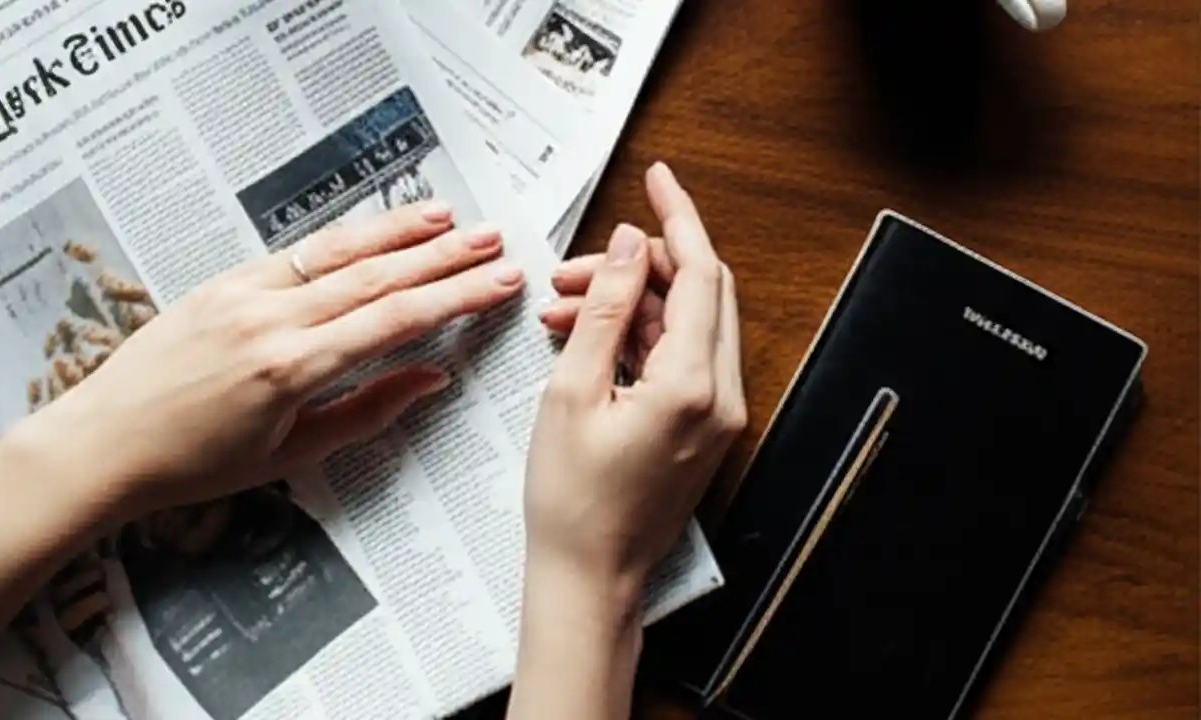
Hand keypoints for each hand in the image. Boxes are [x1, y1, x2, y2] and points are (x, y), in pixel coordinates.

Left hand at [12, 201, 524, 519]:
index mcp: (292, 368)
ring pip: (338, 251)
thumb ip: (369, 410)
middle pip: (376, 276)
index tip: (499, 283)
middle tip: (494, 241)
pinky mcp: (223, 281)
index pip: (394, 320)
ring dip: (397, 232)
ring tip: (447, 217)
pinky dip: (343, 237)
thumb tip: (433, 376)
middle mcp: (271, 318)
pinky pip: (296, 253)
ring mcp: (243, 291)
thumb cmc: (195, 465)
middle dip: (442, 256)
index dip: (455, 298)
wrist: (104, 443)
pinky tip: (375, 230)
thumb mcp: (293, 454)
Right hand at [526, 163, 746, 592]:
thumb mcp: (571, 391)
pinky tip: (585, 341)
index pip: (701, 273)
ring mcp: (718, 415)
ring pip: (686, 326)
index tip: (658, 176)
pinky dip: (638, 341)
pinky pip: (680, 361)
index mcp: (693, 385)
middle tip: (577, 271)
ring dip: (632, 305)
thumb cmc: (572, 503)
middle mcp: (721, 396)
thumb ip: (607, 310)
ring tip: (563, 311)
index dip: (678, 217)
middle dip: (639, 266)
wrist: (589, 578)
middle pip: (699, 293)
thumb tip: (629, 246)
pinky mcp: (703, 428)